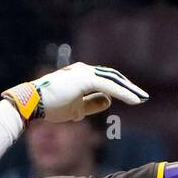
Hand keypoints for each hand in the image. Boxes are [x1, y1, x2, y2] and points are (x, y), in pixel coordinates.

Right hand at [1, 62, 148, 123]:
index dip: (121, 88)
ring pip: (114, 80)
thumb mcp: (76, 107)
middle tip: (143, 97)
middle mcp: (85, 70)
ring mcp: (85, 73)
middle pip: (113, 77)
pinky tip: (135, 101)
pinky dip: (124, 93)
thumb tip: (109, 101)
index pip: (106, 80)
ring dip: (130, 90)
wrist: (33, 104)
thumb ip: (92, 103)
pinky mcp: (86, 80)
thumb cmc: (51, 106)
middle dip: (129, 87)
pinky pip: (109, 86)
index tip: (134, 98)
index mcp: (82, 75)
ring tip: (143, 99)